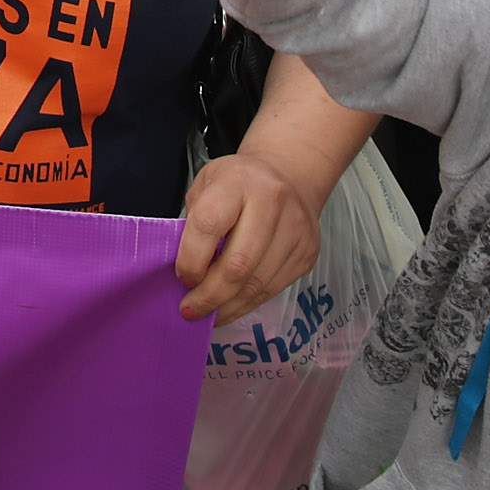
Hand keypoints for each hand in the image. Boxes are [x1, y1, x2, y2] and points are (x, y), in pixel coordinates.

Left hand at [177, 147, 321, 320]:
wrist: (289, 175)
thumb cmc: (238, 183)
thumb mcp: (206, 186)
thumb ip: (194, 223)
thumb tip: (184, 275)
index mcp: (237, 181)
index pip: (208, 225)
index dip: (191, 259)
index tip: (182, 278)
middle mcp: (271, 202)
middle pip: (238, 264)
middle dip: (210, 295)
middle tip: (190, 310)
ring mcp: (295, 229)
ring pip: (257, 283)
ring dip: (228, 306)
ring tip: (209, 314)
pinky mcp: (306, 252)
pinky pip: (273, 289)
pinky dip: (248, 303)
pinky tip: (231, 305)